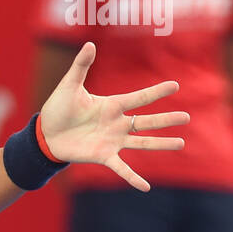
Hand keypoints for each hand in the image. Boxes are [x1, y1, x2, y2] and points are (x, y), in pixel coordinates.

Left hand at [40, 42, 190, 191]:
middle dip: (166, 119)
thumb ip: (81, 66)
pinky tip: (146, 188)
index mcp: (111, 105)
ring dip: (161, 144)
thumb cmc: (57, 108)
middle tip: (187, 117)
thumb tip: (90, 44)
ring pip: (142, 142)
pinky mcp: (103, 156)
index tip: (175, 85)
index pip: (138, 98)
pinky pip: (121, 168)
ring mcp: (112, 140)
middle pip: (146, 121)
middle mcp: (116, 123)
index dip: (156, 92)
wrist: (44, 134)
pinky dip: (133, 178)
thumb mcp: (69, 85)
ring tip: (181, 144)